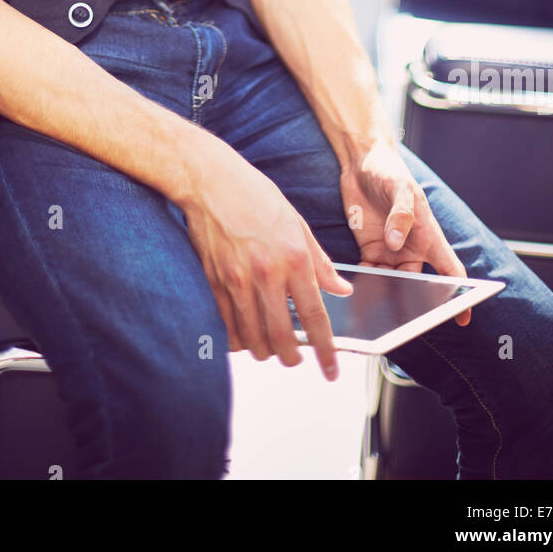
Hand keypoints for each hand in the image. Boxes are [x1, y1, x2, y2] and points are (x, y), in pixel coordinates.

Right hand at [183, 150, 353, 380]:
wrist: (210, 181)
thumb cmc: (256, 196)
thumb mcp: (297, 224)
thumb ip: (320, 263)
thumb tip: (341, 290)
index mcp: (294, 258)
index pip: (316, 317)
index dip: (325, 351)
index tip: (331, 370)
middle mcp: (267, 274)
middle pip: (282, 338)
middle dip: (292, 358)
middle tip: (295, 358)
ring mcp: (237, 281)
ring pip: (253, 339)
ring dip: (265, 351)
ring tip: (271, 346)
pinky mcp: (214, 283)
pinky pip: (227, 327)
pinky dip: (238, 339)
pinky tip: (245, 334)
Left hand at [340, 137, 471, 325]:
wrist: (361, 163)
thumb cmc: (389, 172)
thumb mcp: (400, 188)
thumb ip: (400, 215)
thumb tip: (395, 243)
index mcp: (429, 236)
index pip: (451, 271)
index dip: (460, 295)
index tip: (462, 318)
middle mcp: (412, 248)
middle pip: (421, 285)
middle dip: (416, 305)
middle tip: (406, 323)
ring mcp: (391, 251)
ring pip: (393, 284)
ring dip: (386, 296)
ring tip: (377, 313)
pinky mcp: (370, 249)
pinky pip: (370, 273)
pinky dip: (366, 283)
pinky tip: (358, 291)